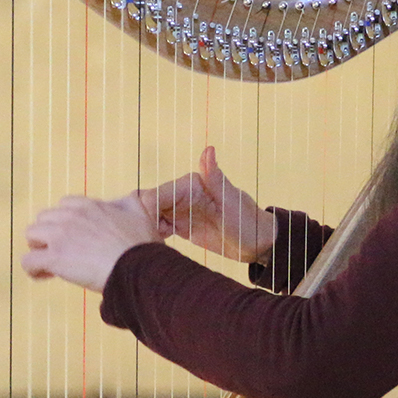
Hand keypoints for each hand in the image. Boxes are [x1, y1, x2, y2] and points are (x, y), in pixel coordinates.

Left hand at [21, 194, 164, 292]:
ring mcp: (60, 235)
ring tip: (51, 265)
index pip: (64, 205)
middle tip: (62, 252)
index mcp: (89, 206)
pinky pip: (28, 261)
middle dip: (49, 234)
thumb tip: (126, 199)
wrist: (137, 267)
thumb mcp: (140, 214)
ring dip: (39, 248)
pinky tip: (46, 276)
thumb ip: (129, 203)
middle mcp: (71, 216)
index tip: (74, 238)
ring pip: (31, 235)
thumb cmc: (142, 246)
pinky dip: (33, 269)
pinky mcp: (54, 257)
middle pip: (44, 218)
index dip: (66, 222)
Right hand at [136, 146, 274, 263]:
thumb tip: (208, 149)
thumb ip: (215, 178)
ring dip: (145, 229)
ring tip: (142, 245)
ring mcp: (183, 210)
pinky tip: (151, 247)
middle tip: (139, 240)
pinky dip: (153, 236)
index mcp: (193, 185)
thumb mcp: (231, 202)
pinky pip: (160, 228)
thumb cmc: (248, 221)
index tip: (143, 228)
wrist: (259, 242)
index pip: (159, 194)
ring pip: (153, 216)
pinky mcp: (183, 226)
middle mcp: (185, 195)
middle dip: (142, 220)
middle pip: (152, 205)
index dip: (147, 209)